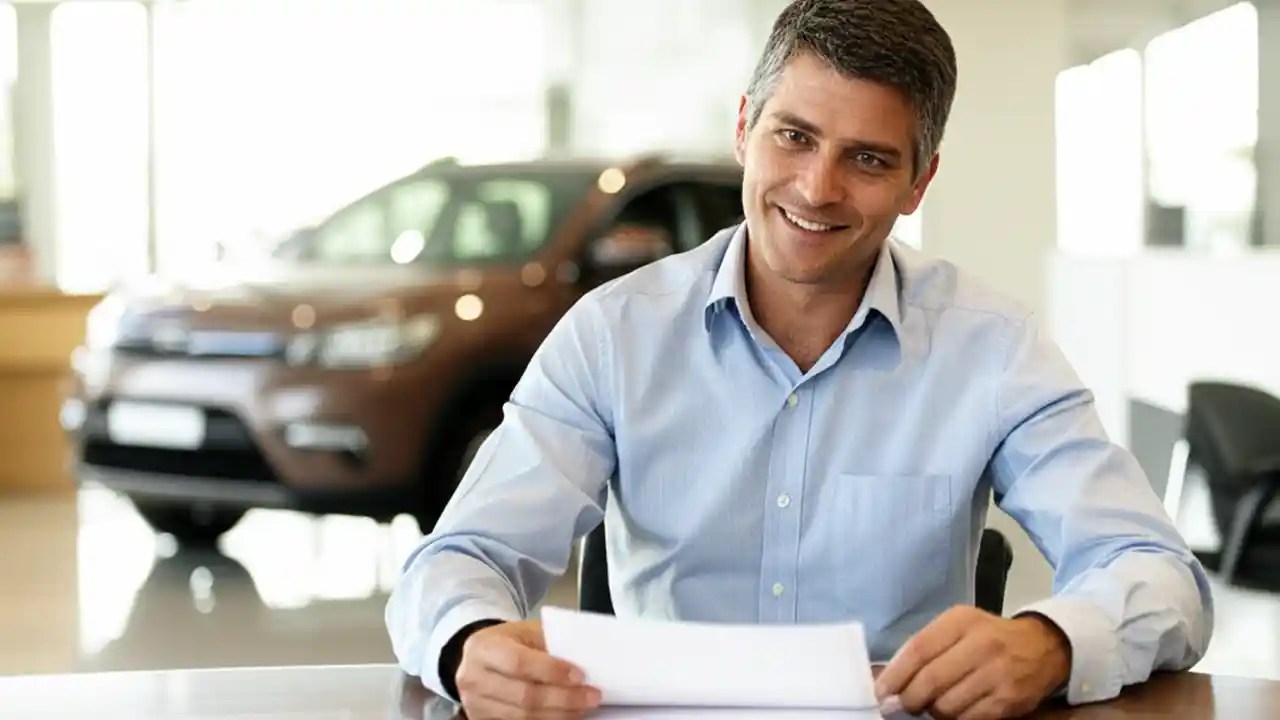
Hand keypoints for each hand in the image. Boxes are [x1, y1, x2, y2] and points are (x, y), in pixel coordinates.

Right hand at [455, 620, 601, 718]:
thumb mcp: (526, 632)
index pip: (519, 663)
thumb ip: (549, 643)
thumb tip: (584, 661)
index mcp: (483, 648)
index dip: (551, 671)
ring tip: (582, 707)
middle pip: (524, 696)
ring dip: (559, 715)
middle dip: (563, 698)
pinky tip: (565, 716)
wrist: (479, 658)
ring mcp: (475, 705)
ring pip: (522, 717)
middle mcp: (473, 678)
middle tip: (592, 696)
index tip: (579, 675)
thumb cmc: (508, 642)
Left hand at [873, 606, 1070, 719]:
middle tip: (904, 704)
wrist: (1042, 647)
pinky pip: (968, 719)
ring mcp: (997, 674)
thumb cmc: (988, 636)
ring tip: (935, 704)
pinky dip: (955, 719)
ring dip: (933, 711)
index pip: (918, 650)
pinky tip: (956, 709)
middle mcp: (981, 645)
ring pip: (947, 705)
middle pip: (930, 681)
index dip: (895, 675)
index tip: (881, 691)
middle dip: (910, 699)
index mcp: (962, 621)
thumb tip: (888, 679)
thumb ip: (924, 647)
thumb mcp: (957, 627)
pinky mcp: (1008, 700)